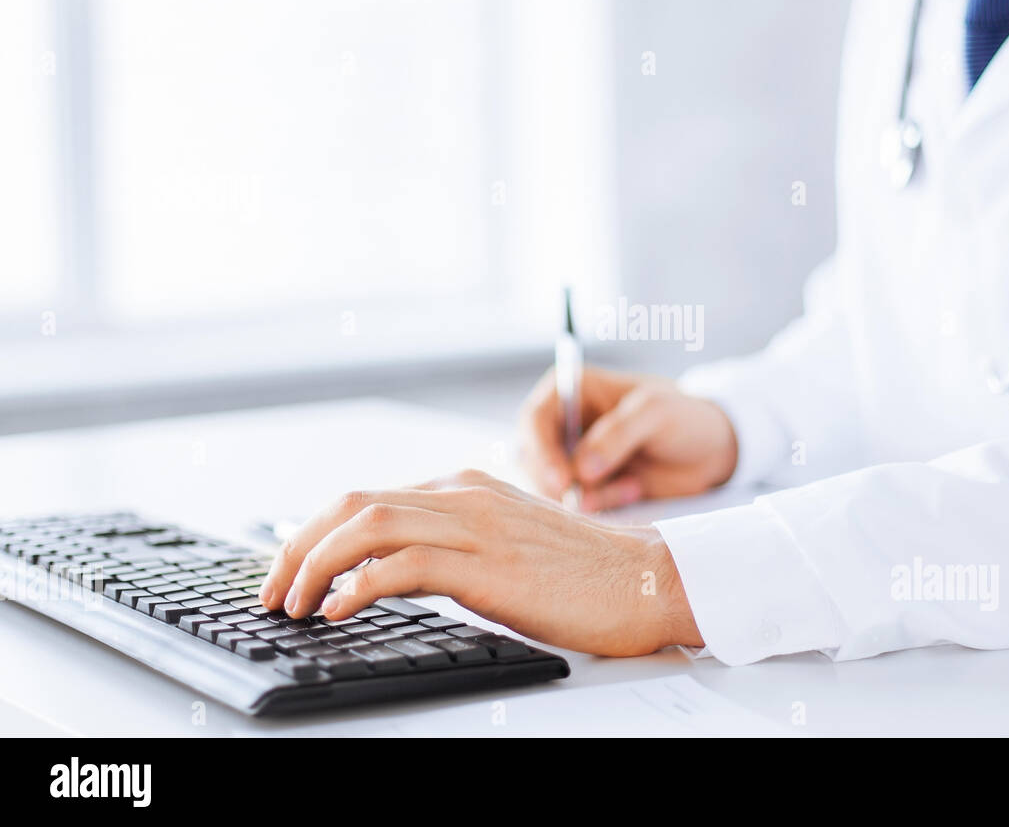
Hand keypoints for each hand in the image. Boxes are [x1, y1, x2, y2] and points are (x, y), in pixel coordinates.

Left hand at [258, 469, 703, 655]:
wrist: (646, 580)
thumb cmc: (583, 573)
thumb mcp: (507, 545)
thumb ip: (454, 545)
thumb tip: (389, 575)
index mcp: (467, 487)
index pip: (369, 498)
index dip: (316, 534)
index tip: (289, 571)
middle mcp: (465, 494)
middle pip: (354, 503)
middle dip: (297, 545)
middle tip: (272, 591)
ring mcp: (477, 524)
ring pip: (368, 525)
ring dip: (314, 564)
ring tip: (292, 604)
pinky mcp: (489, 564)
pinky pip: (404, 565)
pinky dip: (357, 585)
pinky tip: (338, 611)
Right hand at [518, 365, 738, 511]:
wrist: (711, 451)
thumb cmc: (684, 416)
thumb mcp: (655, 413)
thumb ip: (617, 435)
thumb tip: (581, 469)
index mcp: (572, 389)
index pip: (535, 419)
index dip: (541, 451)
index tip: (562, 480)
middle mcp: (565, 422)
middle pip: (532, 457)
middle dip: (557, 481)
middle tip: (589, 496)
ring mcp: (575, 456)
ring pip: (550, 485)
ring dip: (586, 495)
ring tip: (631, 486)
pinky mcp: (589, 484)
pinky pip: (576, 502)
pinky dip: (602, 504)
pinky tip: (634, 490)